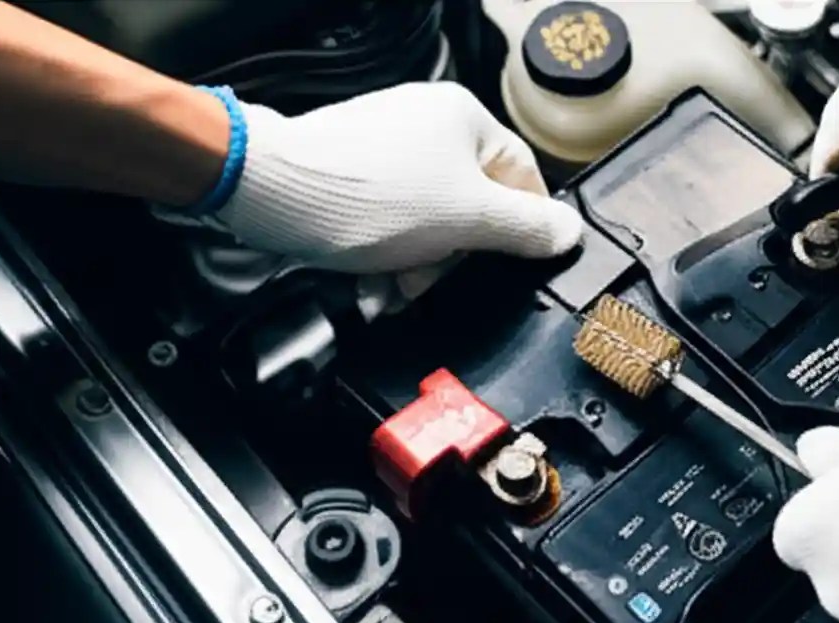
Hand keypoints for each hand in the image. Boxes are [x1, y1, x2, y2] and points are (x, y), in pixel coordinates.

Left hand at [210, 83, 581, 272]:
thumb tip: (568, 232)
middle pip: (473, 206)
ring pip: (430, 222)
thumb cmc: (367, 195)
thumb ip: (526, 229)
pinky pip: (390, 222)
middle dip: (453, 256)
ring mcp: (387, 148)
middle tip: (431, 277)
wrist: (270, 194)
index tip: (508, 265)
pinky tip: (373, 282)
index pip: (523, 180)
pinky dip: (386, 256)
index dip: (518, 230)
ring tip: (394, 286)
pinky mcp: (353, 175)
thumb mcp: (468, 220)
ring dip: (417, 266)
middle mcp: (427, 125)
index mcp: (466, 119)